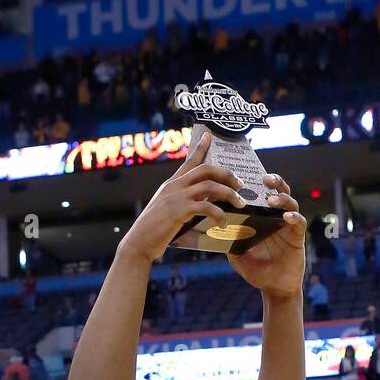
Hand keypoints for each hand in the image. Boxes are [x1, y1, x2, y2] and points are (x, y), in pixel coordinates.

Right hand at [119, 132, 247, 264]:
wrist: (139, 243)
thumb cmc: (153, 231)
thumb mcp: (168, 211)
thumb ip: (182, 203)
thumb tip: (201, 204)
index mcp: (172, 184)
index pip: (189, 161)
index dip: (200, 148)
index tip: (209, 136)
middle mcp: (175, 186)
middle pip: (206, 169)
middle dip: (227, 174)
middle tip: (240, 184)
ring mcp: (177, 197)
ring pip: (210, 186)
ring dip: (229, 194)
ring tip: (240, 203)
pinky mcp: (179, 210)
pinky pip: (206, 207)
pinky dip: (219, 214)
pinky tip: (223, 223)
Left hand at [227, 173, 305, 297]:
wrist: (274, 288)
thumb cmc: (256, 270)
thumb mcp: (237, 255)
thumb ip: (228, 240)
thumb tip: (213, 226)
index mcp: (262, 218)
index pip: (261, 194)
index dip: (255, 184)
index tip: (245, 178)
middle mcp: (276, 217)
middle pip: (279, 191)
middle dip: (274, 181)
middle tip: (264, 178)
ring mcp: (288, 226)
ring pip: (290, 203)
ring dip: (282, 198)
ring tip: (271, 199)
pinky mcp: (298, 236)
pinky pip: (299, 222)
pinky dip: (294, 217)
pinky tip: (285, 217)